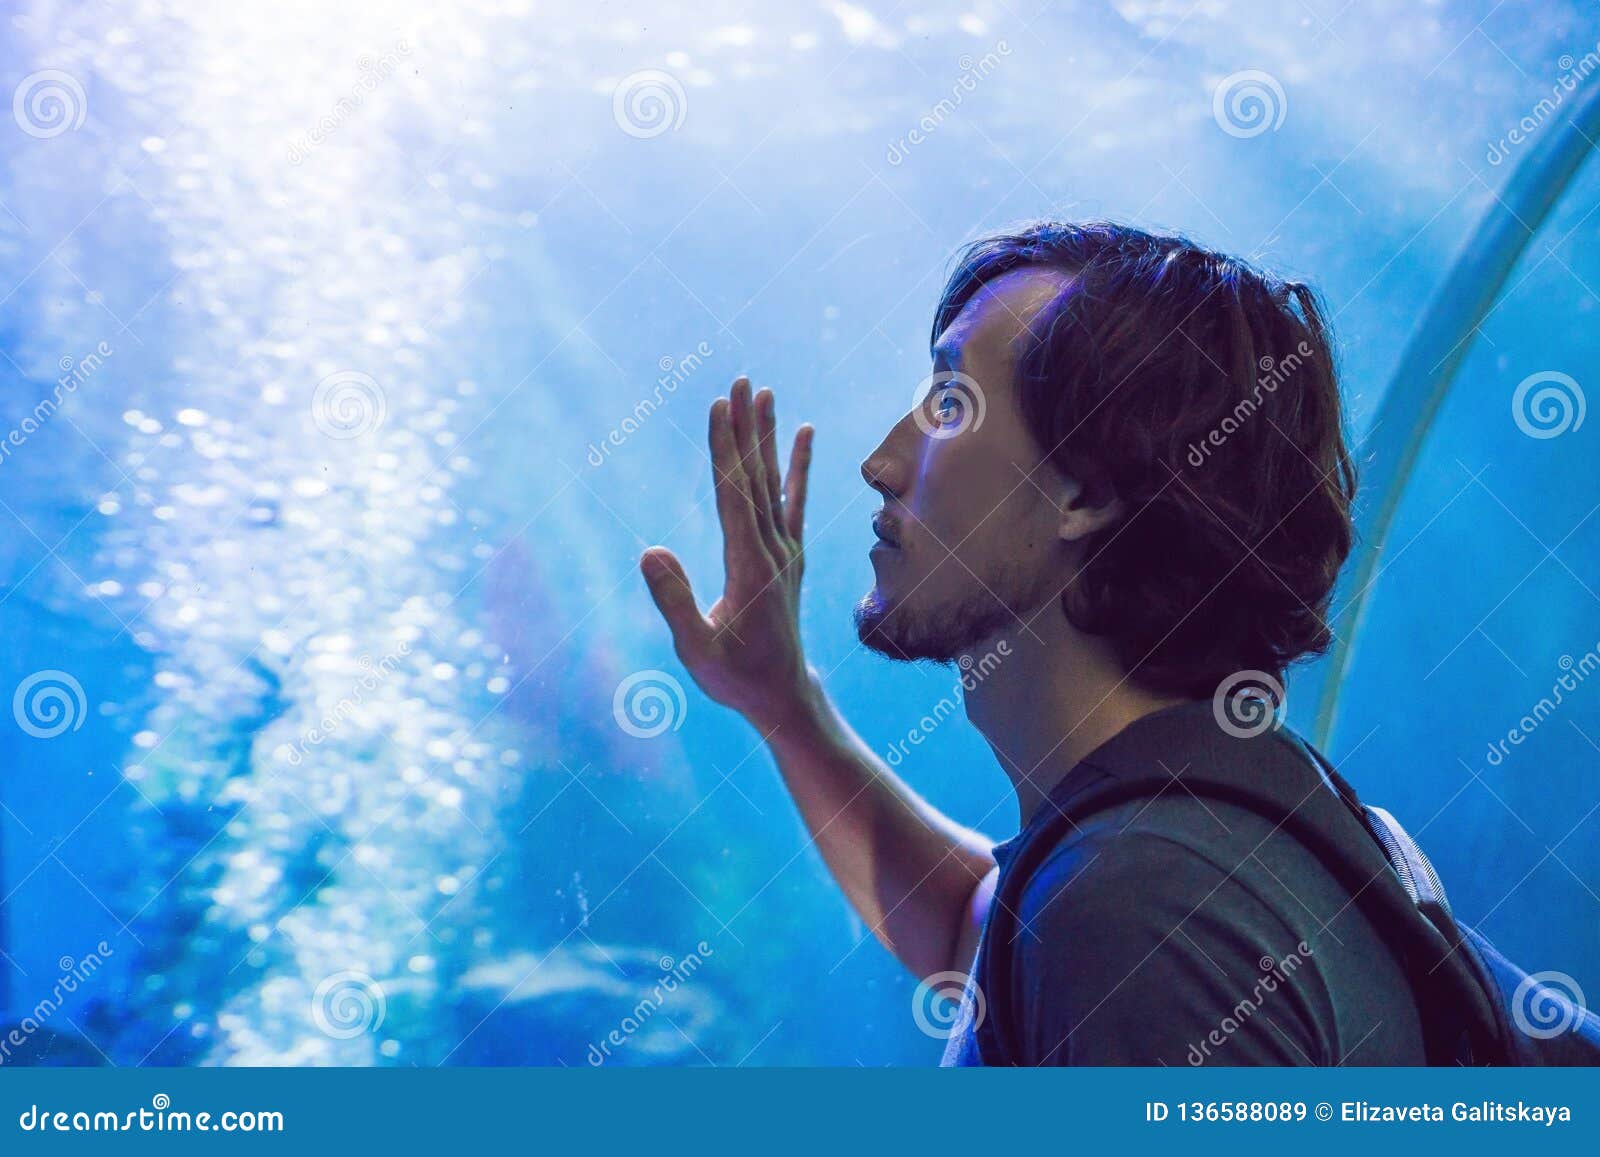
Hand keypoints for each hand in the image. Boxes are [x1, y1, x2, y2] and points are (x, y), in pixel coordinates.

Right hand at [640, 377, 814, 734]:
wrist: (782, 694)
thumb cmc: (734, 676)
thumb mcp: (696, 648)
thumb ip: (675, 600)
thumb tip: (650, 552)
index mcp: (749, 565)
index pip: (735, 494)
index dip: (726, 449)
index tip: (720, 407)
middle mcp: (773, 550)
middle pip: (757, 476)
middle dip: (746, 427)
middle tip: (742, 380)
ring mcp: (785, 550)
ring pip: (775, 482)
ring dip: (768, 436)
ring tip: (765, 394)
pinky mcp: (789, 555)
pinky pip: (795, 502)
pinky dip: (799, 466)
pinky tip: (804, 434)